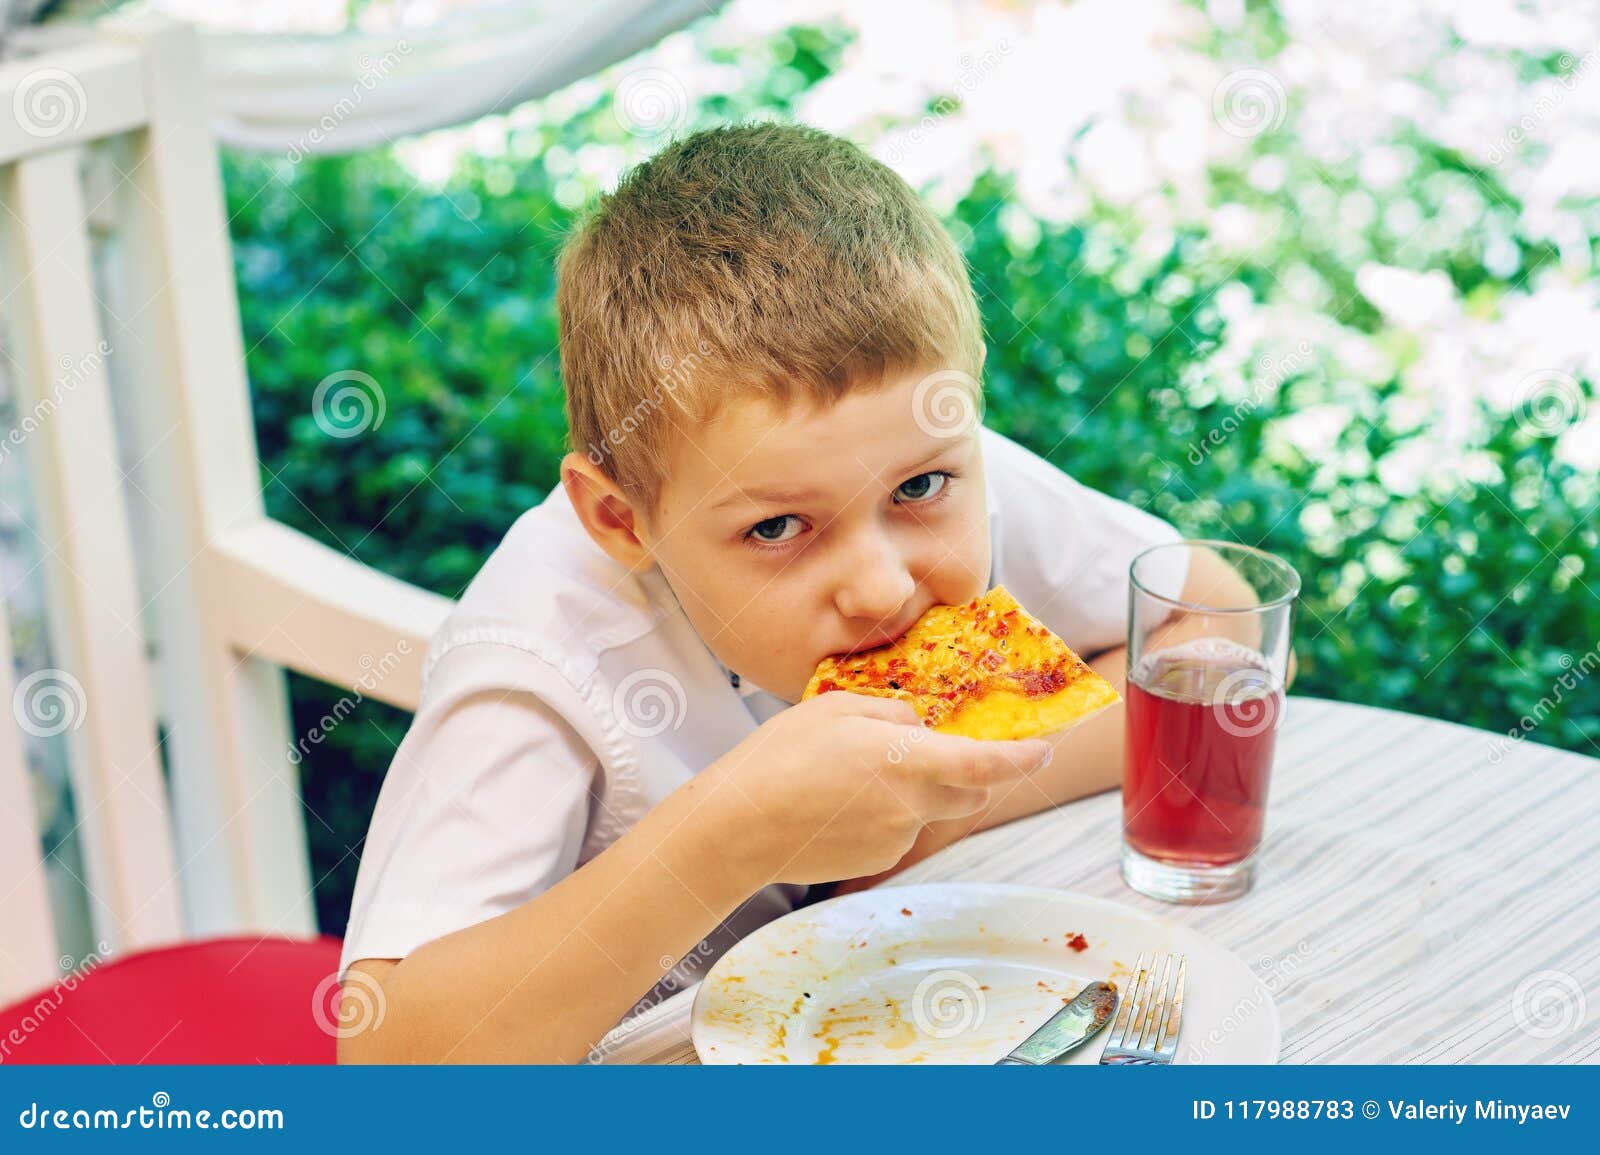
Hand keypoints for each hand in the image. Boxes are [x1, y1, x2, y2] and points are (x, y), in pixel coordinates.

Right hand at [697, 690, 1051, 886]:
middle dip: (975, 772)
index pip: (987, 764)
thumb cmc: (779, 759)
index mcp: (908, 761)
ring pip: (932, 810)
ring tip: (866, 771)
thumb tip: (917, 724)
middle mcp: (912, 805)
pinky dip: (891, 813)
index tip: (1043, 748)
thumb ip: (891, 712)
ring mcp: (895, 838)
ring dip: (923, 790)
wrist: (737, 828)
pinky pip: (901, 830)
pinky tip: (845, 800)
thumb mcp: (836, 708)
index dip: (1023, 757)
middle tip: (949, 748)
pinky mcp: (876, 861)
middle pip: (971, 792)